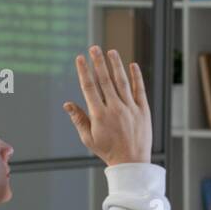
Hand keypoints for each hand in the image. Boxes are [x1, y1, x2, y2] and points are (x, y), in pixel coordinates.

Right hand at [63, 46, 151, 165]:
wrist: (132, 161)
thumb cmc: (108, 150)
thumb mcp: (88, 137)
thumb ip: (79, 119)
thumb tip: (67, 103)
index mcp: (99, 114)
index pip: (89, 87)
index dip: (83, 71)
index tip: (79, 58)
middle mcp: (115, 108)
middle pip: (105, 81)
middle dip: (98, 63)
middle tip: (94, 48)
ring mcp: (130, 108)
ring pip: (122, 82)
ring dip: (116, 65)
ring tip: (111, 51)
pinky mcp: (143, 110)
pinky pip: (139, 90)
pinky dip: (136, 77)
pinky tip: (133, 65)